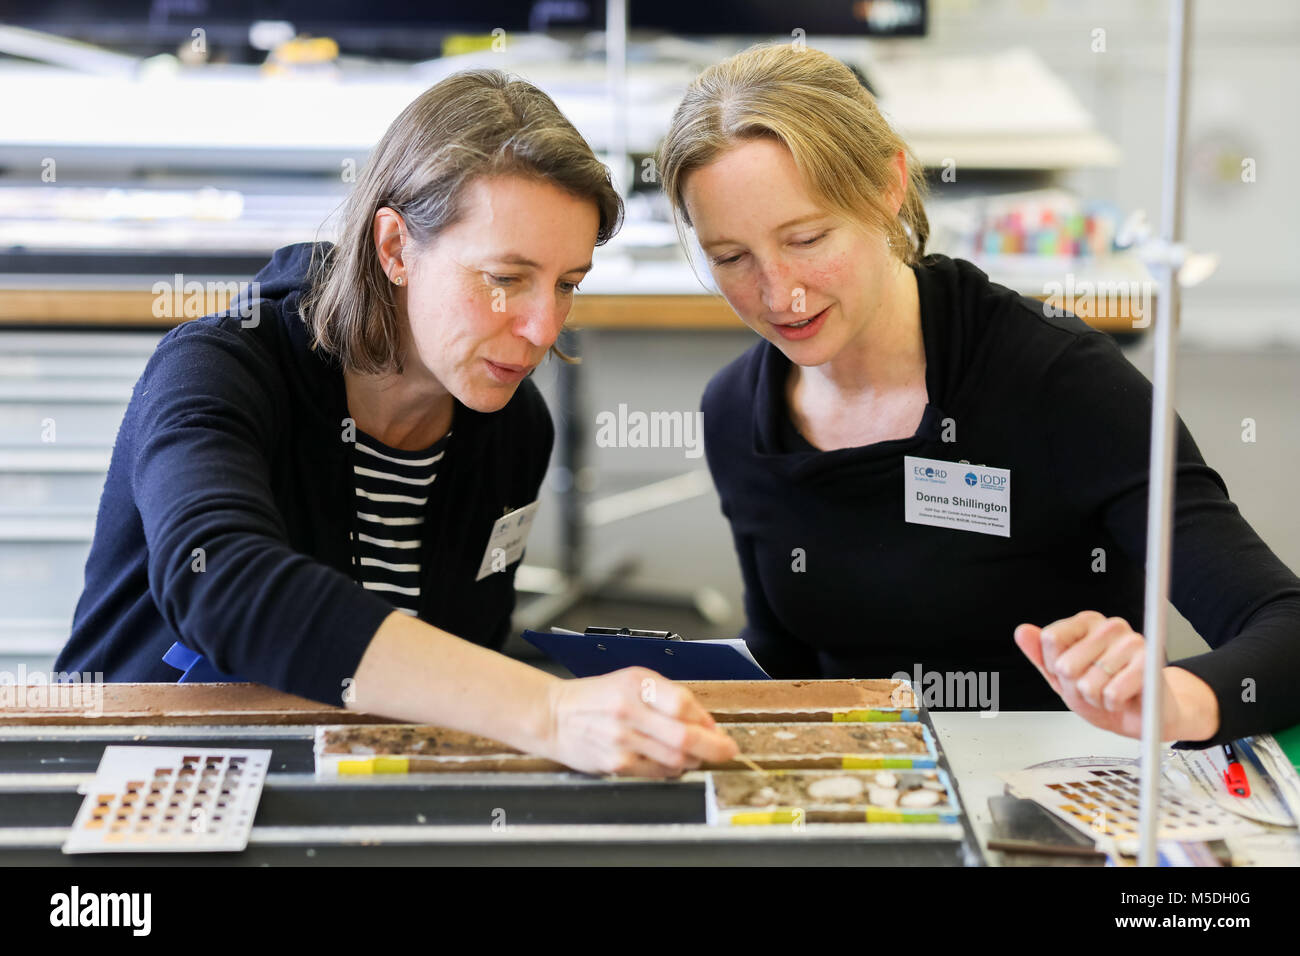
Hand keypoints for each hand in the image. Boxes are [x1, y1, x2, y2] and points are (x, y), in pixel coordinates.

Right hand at [542, 667, 739, 775]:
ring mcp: (621, 739)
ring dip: (693, 759)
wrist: (554, 716)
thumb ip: (669, 697)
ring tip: (692, 754)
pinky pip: (657, 773)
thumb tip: (706, 723)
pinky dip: (671, 770)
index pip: (684, 703)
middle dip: (714, 748)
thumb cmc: (597, 697)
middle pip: (684, 736)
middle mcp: (628, 710)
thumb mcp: (633, 681)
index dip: (707, 720)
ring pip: (675, 759)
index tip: (718, 730)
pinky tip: (668, 762)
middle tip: (727, 751)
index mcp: (636, 684)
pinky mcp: (615, 763)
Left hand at [1014, 610, 1218, 741]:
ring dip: (1096, 698)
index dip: (1055, 666)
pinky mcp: (1150, 664)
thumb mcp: (1063, 677)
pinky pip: (1111, 694)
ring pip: (1087, 683)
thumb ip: (1040, 655)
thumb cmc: (1105, 693)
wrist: (1142, 715)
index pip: (1051, 639)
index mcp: (1087, 622)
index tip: (1072, 672)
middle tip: (1095, 687)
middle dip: (1076, 686)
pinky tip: (1123, 699)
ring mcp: (1132, 642)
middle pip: (1065, 664)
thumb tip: (1022, 631)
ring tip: (1111, 693)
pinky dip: (1112, 705)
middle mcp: (1110, 626)